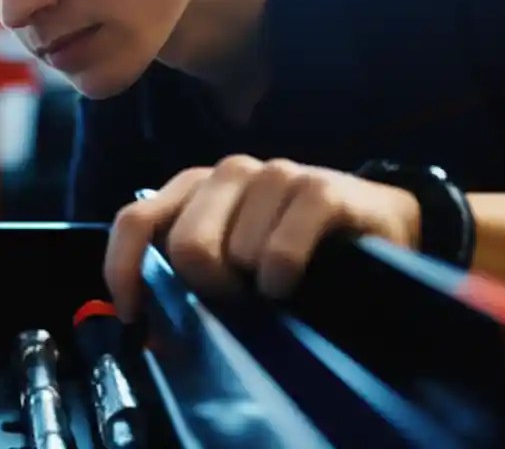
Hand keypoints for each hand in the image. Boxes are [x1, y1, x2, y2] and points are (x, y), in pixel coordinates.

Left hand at [103, 155, 421, 321]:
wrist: (380, 227)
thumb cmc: (294, 253)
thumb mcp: (231, 267)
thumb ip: (184, 283)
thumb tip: (145, 331)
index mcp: (194, 188)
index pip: (135, 221)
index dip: (124, 270)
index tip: (135, 316)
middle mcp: (228, 172)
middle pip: (187, 245)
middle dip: (209, 289)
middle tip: (238, 302)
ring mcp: (275, 173)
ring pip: (237, 252)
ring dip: (254, 287)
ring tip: (274, 289)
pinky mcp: (321, 187)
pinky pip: (281, 250)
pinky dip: (283, 278)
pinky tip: (291, 285)